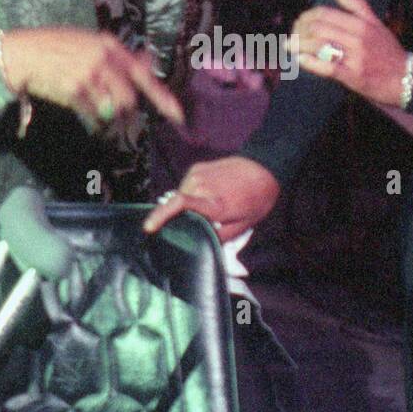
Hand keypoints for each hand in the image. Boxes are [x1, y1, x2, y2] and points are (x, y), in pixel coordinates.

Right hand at [0, 26, 184, 129]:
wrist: (24, 53)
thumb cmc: (58, 47)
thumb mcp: (91, 43)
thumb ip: (119, 56)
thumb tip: (149, 61)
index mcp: (110, 46)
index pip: (143, 75)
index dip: (163, 97)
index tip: (178, 116)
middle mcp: (103, 59)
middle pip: (130, 98)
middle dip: (127, 111)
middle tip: (120, 116)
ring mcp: (89, 75)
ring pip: (114, 108)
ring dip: (112, 117)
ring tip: (101, 112)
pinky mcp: (74, 91)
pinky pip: (93, 114)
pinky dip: (94, 119)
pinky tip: (85, 111)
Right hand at [141, 156, 279, 241]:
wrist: (263, 168)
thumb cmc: (256, 199)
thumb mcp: (243, 225)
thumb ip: (219, 237)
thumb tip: (199, 243)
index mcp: (214, 203)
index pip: (179, 204)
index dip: (160, 216)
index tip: (148, 227)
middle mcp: (201, 186)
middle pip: (178, 206)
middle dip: (182, 217)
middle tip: (200, 222)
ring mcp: (197, 174)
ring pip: (180, 195)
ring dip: (187, 205)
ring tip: (208, 206)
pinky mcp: (197, 167)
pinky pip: (186, 186)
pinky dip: (192, 193)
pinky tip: (208, 195)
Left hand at [291, 0, 409, 106]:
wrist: (406, 78)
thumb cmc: (389, 51)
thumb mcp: (377, 24)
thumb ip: (357, 6)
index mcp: (361, 24)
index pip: (326, 14)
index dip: (307, 16)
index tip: (300, 22)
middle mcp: (358, 38)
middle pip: (319, 28)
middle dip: (300, 31)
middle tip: (292, 36)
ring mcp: (355, 58)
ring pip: (320, 45)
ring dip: (300, 45)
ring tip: (290, 47)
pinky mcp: (354, 77)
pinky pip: (328, 67)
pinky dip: (311, 63)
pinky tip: (300, 60)